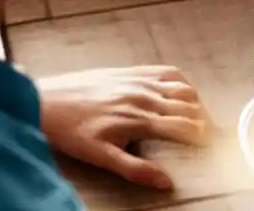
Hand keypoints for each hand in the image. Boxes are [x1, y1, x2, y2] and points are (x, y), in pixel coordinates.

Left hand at [38, 66, 205, 190]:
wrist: (46, 101)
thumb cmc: (70, 132)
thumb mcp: (100, 157)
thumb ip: (135, 169)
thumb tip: (167, 183)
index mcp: (139, 121)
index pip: (185, 128)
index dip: (200, 138)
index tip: (206, 147)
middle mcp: (145, 97)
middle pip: (190, 107)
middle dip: (202, 122)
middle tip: (205, 135)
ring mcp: (141, 81)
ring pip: (184, 89)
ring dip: (196, 103)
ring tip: (197, 117)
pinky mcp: (133, 71)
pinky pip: (169, 72)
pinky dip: (183, 82)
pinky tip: (182, 92)